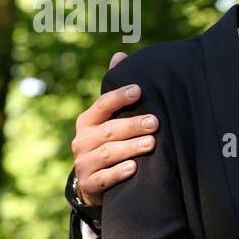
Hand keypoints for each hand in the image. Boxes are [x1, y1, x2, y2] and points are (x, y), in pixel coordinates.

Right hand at [72, 52, 158, 206]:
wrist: (93, 182)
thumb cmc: (108, 142)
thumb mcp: (109, 118)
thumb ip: (115, 92)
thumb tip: (120, 55)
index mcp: (88, 121)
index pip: (102, 106)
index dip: (118, 97)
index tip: (139, 90)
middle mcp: (82, 140)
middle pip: (108, 131)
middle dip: (132, 125)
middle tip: (155, 122)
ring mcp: (84, 163)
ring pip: (107, 154)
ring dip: (129, 148)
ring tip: (151, 143)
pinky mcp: (90, 184)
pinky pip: (104, 178)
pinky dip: (118, 173)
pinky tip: (133, 168)